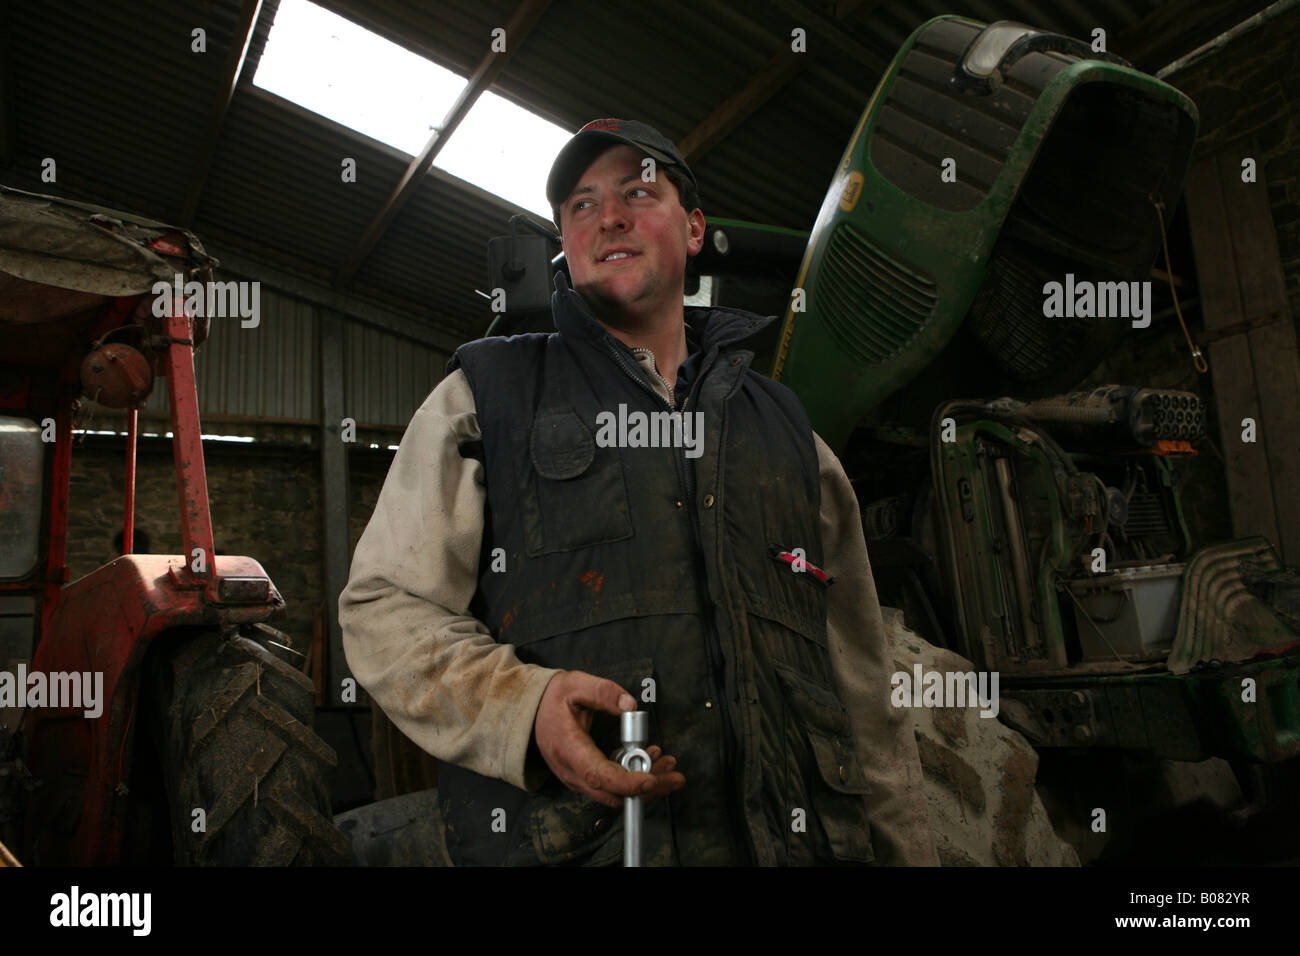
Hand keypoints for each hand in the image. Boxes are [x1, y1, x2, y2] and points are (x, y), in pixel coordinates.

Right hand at [533, 670, 684, 808]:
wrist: (530, 712)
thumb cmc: (552, 699)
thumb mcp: (575, 684)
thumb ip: (603, 692)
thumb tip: (631, 705)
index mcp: (568, 749)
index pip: (599, 775)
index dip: (626, 782)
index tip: (651, 778)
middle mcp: (571, 771)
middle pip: (613, 793)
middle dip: (648, 787)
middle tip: (675, 775)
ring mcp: (577, 779)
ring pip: (615, 795)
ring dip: (645, 785)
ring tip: (667, 764)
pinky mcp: (584, 779)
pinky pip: (611, 789)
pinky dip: (633, 781)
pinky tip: (650, 762)